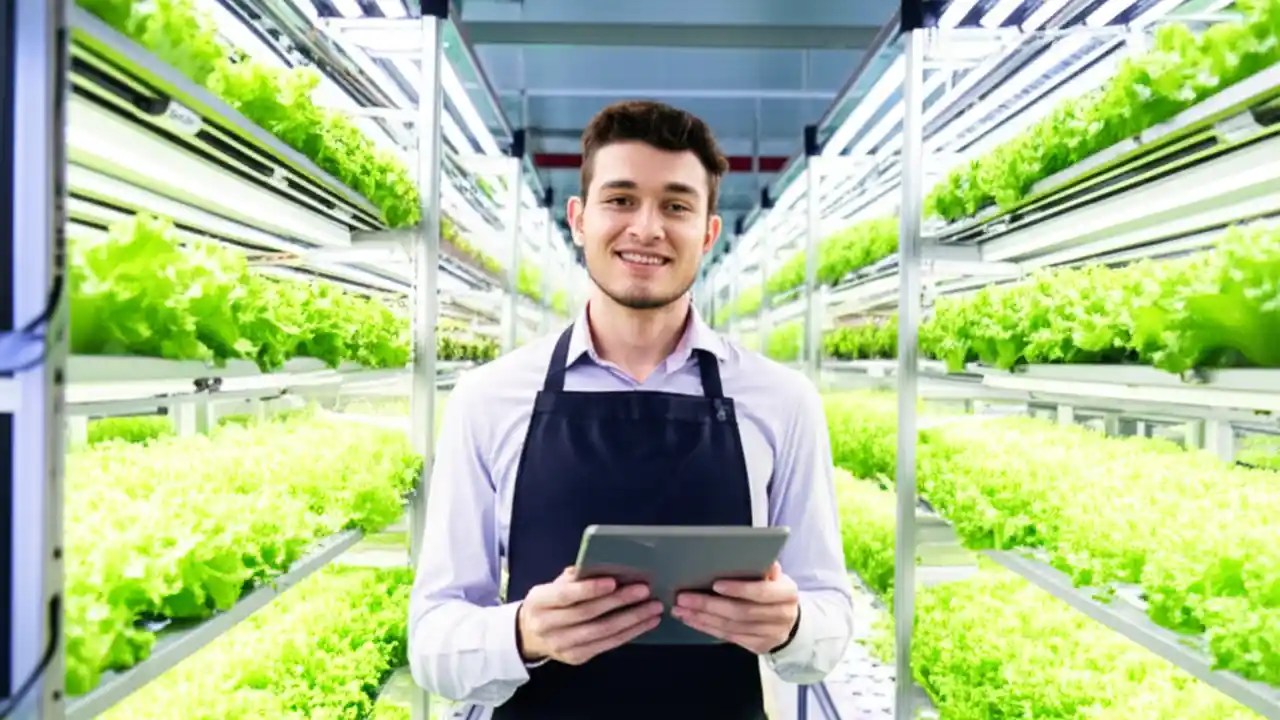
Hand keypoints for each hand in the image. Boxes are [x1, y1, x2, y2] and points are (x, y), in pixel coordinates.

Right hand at [517, 567, 662, 665]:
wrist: (530, 635)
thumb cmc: (549, 602)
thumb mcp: (553, 585)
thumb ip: (574, 577)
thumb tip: (606, 566)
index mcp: (539, 602)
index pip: (565, 595)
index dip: (589, 589)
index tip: (614, 581)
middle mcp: (547, 626)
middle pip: (588, 614)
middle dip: (619, 602)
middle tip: (644, 590)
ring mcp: (561, 645)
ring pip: (601, 632)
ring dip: (631, 620)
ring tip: (653, 608)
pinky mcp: (576, 657)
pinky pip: (607, 645)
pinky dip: (629, 633)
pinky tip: (645, 623)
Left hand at [671, 562, 799, 653]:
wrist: (790, 621)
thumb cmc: (775, 591)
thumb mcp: (776, 576)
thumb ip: (764, 568)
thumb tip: (750, 554)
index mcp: (787, 594)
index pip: (761, 592)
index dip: (739, 589)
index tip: (715, 584)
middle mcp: (781, 616)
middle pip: (741, 612)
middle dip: (709, 605)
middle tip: (685, 597)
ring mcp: (770, 635)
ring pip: (731, 627)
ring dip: (702, 618)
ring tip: (681, 609)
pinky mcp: (757, 646)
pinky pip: (729, 637)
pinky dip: (707, 628)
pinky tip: (692, 619)